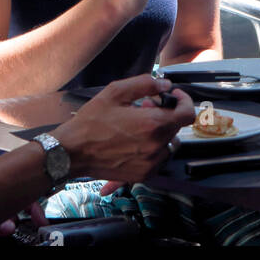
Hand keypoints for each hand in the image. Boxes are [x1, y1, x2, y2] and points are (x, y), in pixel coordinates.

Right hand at [56, 74, 194, 182]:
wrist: (72, 152)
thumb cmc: (91, 121)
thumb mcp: (116, 92)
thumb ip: (146, 84)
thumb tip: (165, 84)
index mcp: (153, 125)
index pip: (187, 114)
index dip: (184, 101)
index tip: (173, 96)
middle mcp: (156, 147)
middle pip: (176, 127)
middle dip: (165, 113)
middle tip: (145, 106)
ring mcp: (150, 164)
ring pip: (168, 143)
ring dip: (160, 131)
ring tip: (138, 124)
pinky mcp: (143, 175)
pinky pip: (159, 159)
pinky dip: (153, 147)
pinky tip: (134, 140)